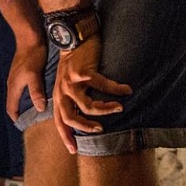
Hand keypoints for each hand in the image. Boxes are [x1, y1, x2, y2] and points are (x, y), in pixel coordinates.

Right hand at [7, 39, 47, 121]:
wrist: (30, 37)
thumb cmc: (32, 55)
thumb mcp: (34, 74)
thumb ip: (36, 92)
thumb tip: (39, 109)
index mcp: (13, 87)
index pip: (11, 109)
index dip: (17, 119)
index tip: (26, 127)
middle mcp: (13, 84)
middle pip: (15, 103)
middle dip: (22, 113)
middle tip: (35, 122)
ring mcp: (17, 77)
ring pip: (19, 96)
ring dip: (26, 104)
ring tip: (39, 110)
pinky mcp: (23, 72)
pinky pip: (24, 88)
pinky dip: (30, 95)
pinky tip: (40, 94)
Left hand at [53, 37, 131, 151]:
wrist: (74, 35)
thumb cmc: (75, 61)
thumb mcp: (68, 83)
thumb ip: (74, 98)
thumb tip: (86, 116)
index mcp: (58, 95)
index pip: (59, 120)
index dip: (66, 136)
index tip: (74, 150)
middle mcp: (61, 90)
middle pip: (70, 117)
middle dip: (85, 127)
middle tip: (100, 129)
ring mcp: (71, 81)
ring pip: (88, 106)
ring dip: (106, 109)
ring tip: (119, 108)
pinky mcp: (83, 71)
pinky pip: (103, 86)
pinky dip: (116, 90)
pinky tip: (126, 90)